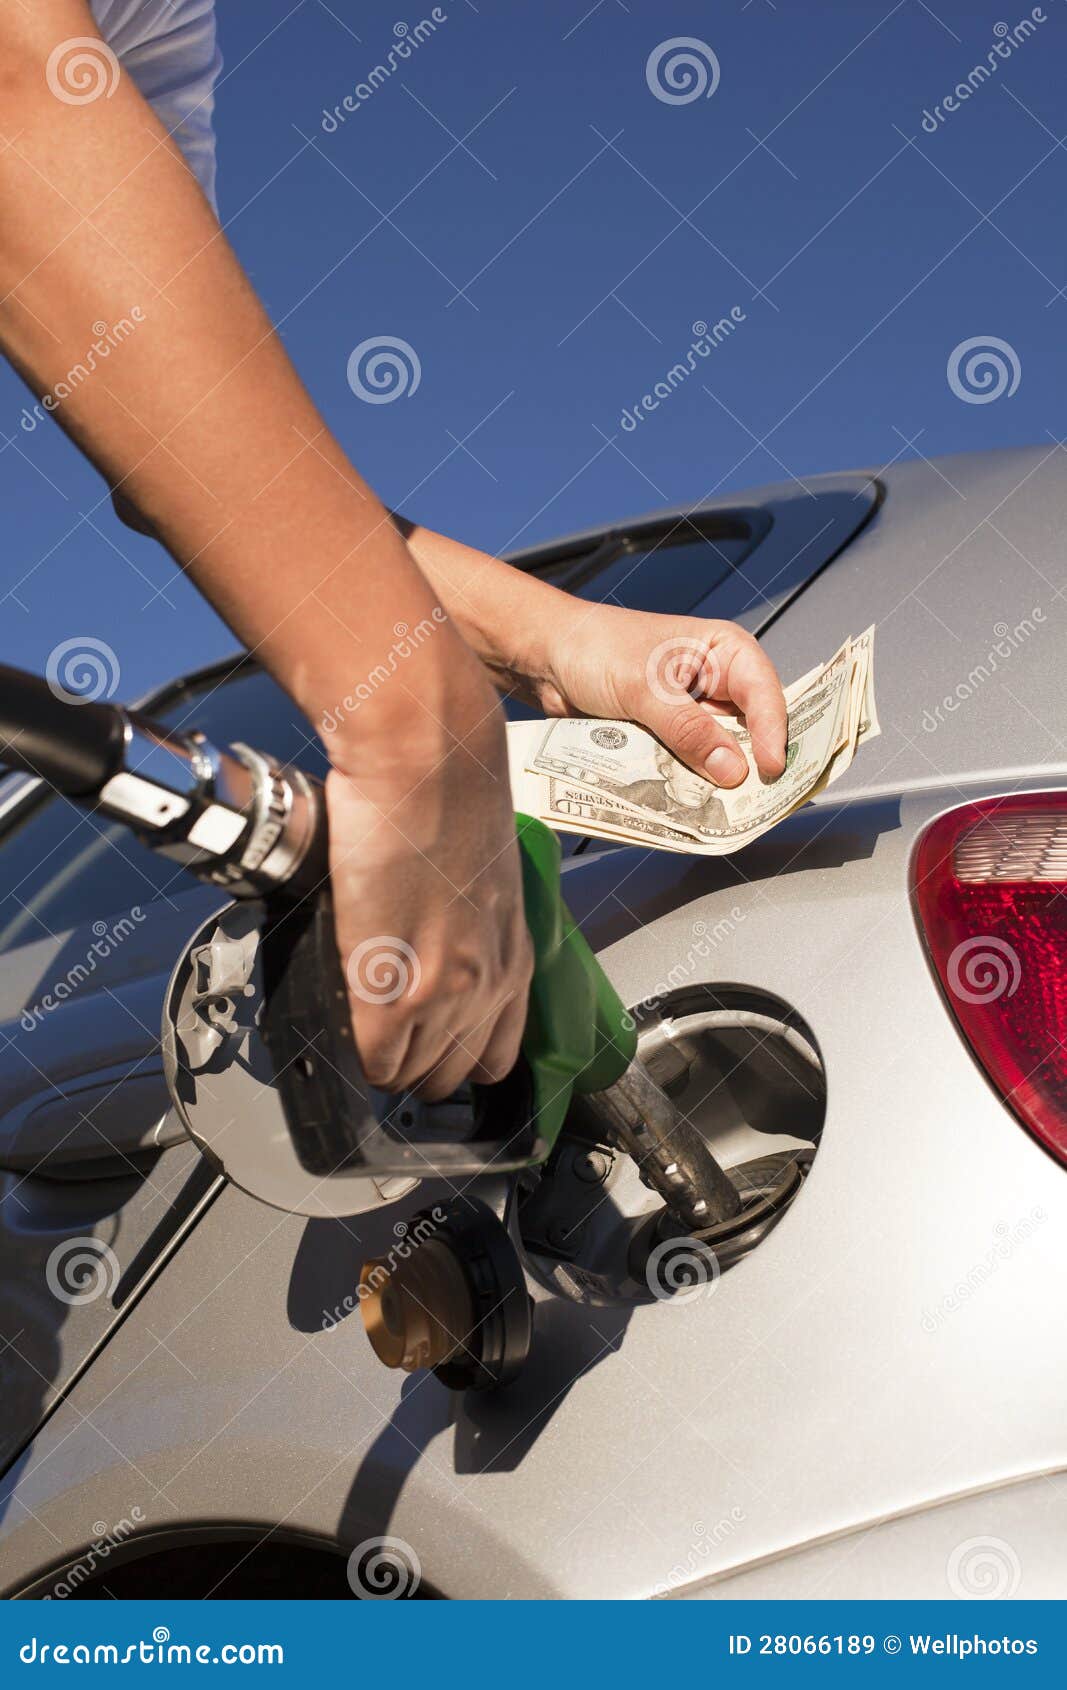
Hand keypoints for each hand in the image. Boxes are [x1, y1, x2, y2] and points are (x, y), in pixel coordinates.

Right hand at [324, 637, 531, 1101]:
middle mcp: (490, 982)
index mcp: (515, 952)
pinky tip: (343, 1028)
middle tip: (385, 1043)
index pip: (497, 1052)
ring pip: (413, 1076)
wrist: (427, 758)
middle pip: (453, 1072)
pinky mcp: (393, 991)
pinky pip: (374, 1060)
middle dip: (417, 1065)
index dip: (456, 1054)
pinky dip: (355, 1055)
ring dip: (384, 1063)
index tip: (428, 1046)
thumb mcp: (480, 875)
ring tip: (359, 1033)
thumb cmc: (450, 792)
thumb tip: (427, 938)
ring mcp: (443, 994)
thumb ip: (465, 922)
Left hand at [538, 604, 787, 787]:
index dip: (772, 732)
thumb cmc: (597, 649)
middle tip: (759, 802)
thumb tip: (733, 771)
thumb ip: (689, 729)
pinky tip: (691, 806)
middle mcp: (715, 683)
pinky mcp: (667, 737)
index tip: (771, 770)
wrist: (545, 657)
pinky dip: (688, 783)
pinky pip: (688, 764)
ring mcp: (692, 713)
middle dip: (751, 762)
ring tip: (726, 812)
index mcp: (723, 651)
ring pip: (719, 753)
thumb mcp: (646, 688)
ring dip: (717, 780)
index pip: (763, 692)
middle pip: (749, 728)